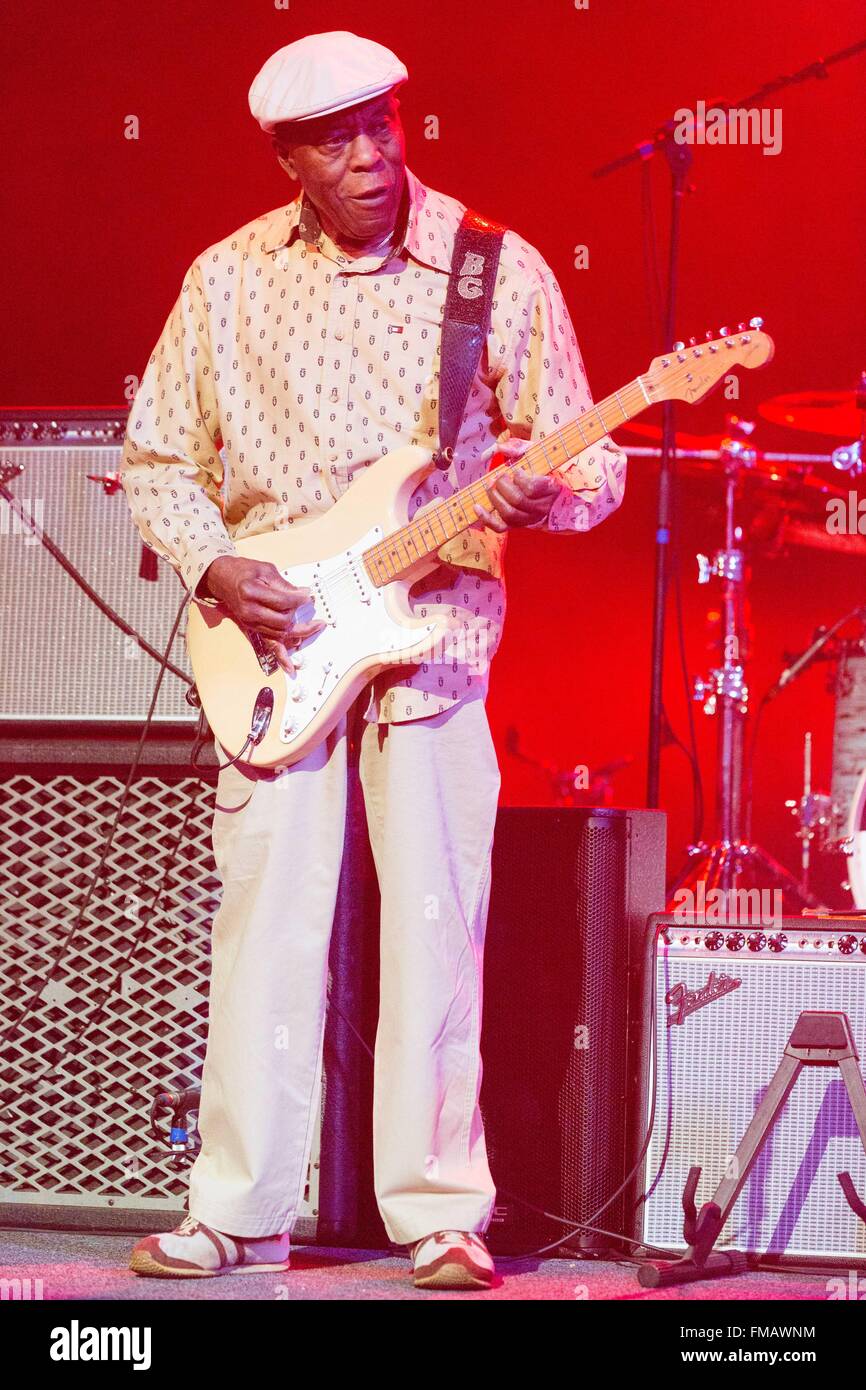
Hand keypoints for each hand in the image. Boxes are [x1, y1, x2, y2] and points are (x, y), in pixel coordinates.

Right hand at [200, 557, 324, 668]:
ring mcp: (251, 622)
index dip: (299, 599)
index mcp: (251, 592)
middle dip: (301, 617)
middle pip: (283, 621)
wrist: (223, 579)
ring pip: (280, 634)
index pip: (283, 601)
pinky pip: (269, 644)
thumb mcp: (265, 570)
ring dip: (299, 632)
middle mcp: (250, 610)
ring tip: (314, 627)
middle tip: (313, 611)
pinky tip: (290, 666)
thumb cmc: (243, 572)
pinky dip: (281, 656)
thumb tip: (303, 594)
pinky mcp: (253, 628)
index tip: (308, 596)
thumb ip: (284, 585)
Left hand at [474, 432, 561, 530]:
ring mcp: (529, 518)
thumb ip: (519, 448)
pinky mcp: (517, 525)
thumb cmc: (540, 470)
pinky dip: (486, 518)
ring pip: (509, 513)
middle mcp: (541, 507)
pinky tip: (477, 506)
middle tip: (499, 475)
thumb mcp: (535, 455)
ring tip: (490, 484)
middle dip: (502, 485)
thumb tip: (501, 448)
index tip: (516, 470)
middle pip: (518, 500)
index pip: (532, 488)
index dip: (519, 478)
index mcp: (551, 489)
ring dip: (494, 497)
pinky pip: (500, 527)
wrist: (548, 493)